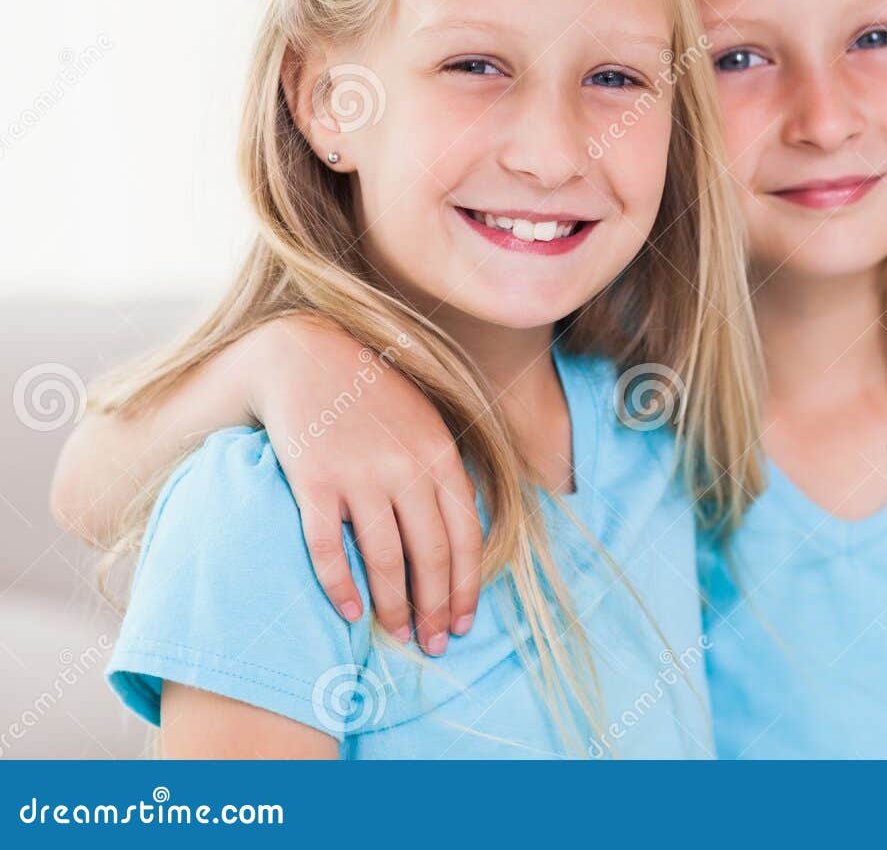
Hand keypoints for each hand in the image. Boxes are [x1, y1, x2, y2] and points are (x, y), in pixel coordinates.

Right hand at [242, 315, 482, 655]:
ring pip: (384, 559)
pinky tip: (348, 612)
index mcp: (441, 455)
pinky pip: (328, 548)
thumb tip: (460, 537)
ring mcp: (359, 475)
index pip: (466, 536)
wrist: (305, 356)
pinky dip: (339, 585)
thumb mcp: (424, 423)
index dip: (467, 586)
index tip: (464, 622)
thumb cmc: (372, 395)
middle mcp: (406, 468)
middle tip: (433, 645)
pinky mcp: (313, 481)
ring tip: (397, 637)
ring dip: (393, 607)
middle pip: (429, 556)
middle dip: (435, 608)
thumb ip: (443, 474)